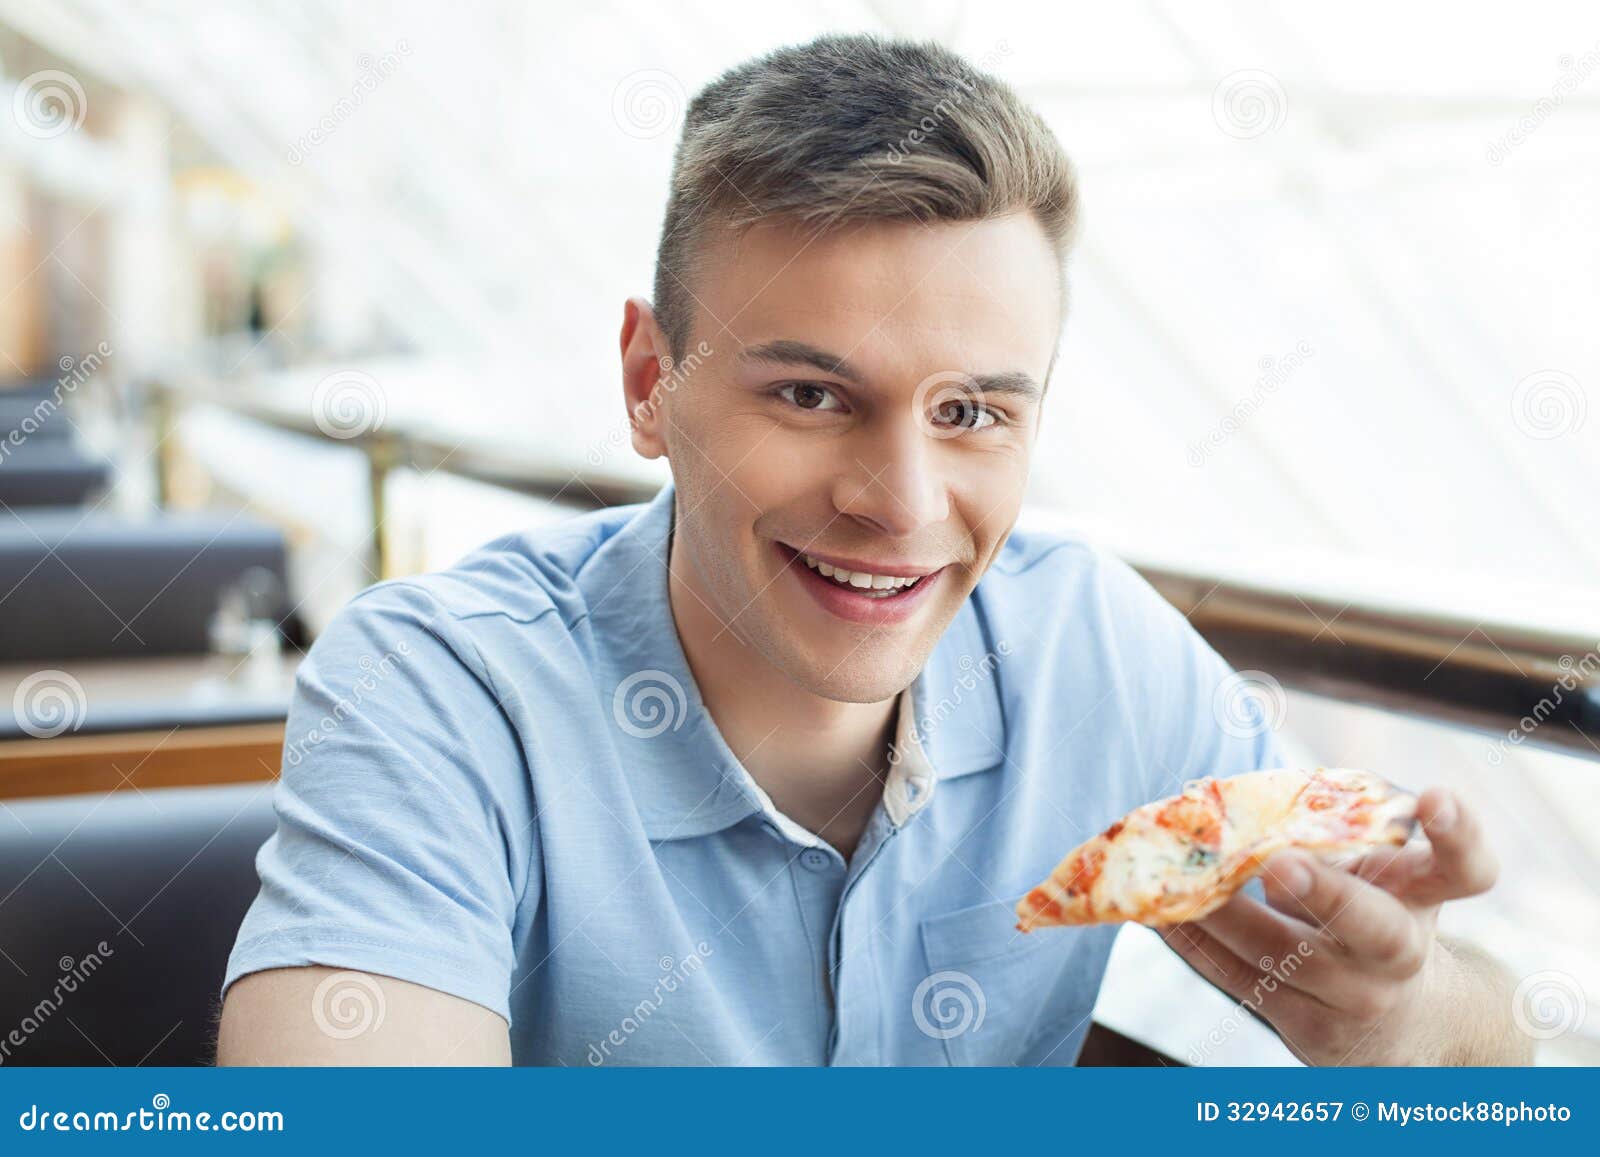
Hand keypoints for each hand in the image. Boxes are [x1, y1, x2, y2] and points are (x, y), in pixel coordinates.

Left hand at [1157, 786, 1498, 1064]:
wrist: (1405, 1027)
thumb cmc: (1376, 919)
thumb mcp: (1382, 877)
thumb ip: (1338, 837)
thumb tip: (1237, 799)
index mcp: (1426, 897)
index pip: (1464, 867)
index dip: (1457, 833)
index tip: (1435, 798)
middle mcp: (1400, 953)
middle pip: (1376, 928)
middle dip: (1327, 893)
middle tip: (1280, 863)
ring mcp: (1356, 998)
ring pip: (1282, 955)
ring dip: (1224, 912)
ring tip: (1180, 875)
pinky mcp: (1309, 1030)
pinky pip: (1240, 980)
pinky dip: (1195, 943)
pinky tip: (1159, 913)